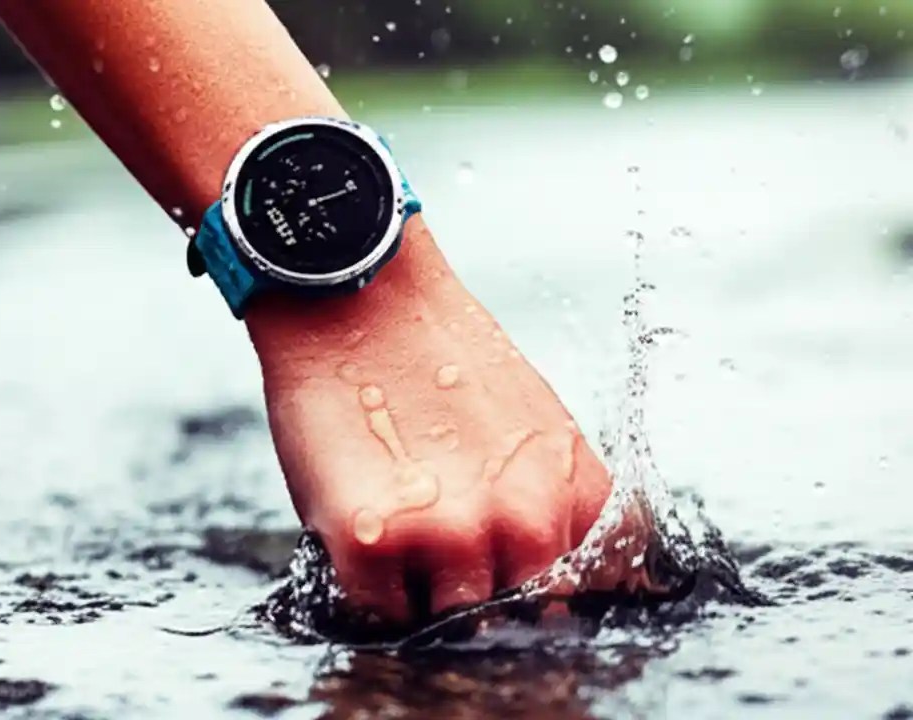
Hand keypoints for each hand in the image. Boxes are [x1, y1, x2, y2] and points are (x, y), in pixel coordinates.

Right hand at [245, 220, 617, 624]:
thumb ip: (551, 501)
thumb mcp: (534, 424)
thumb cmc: (437, 354)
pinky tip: (363, 532)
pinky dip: (367, 589)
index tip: (514, 586)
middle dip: (482, 603)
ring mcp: (447, 534)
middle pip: (515, 619)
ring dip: (420, 595)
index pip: (592, 594)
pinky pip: (377, 612)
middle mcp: (524, 523)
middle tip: (443, 565)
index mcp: (574, 493)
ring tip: (400, 537)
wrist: (361, 297)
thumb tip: (543, 569)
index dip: (546, 595)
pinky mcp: (371, 540)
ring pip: (446, 623)